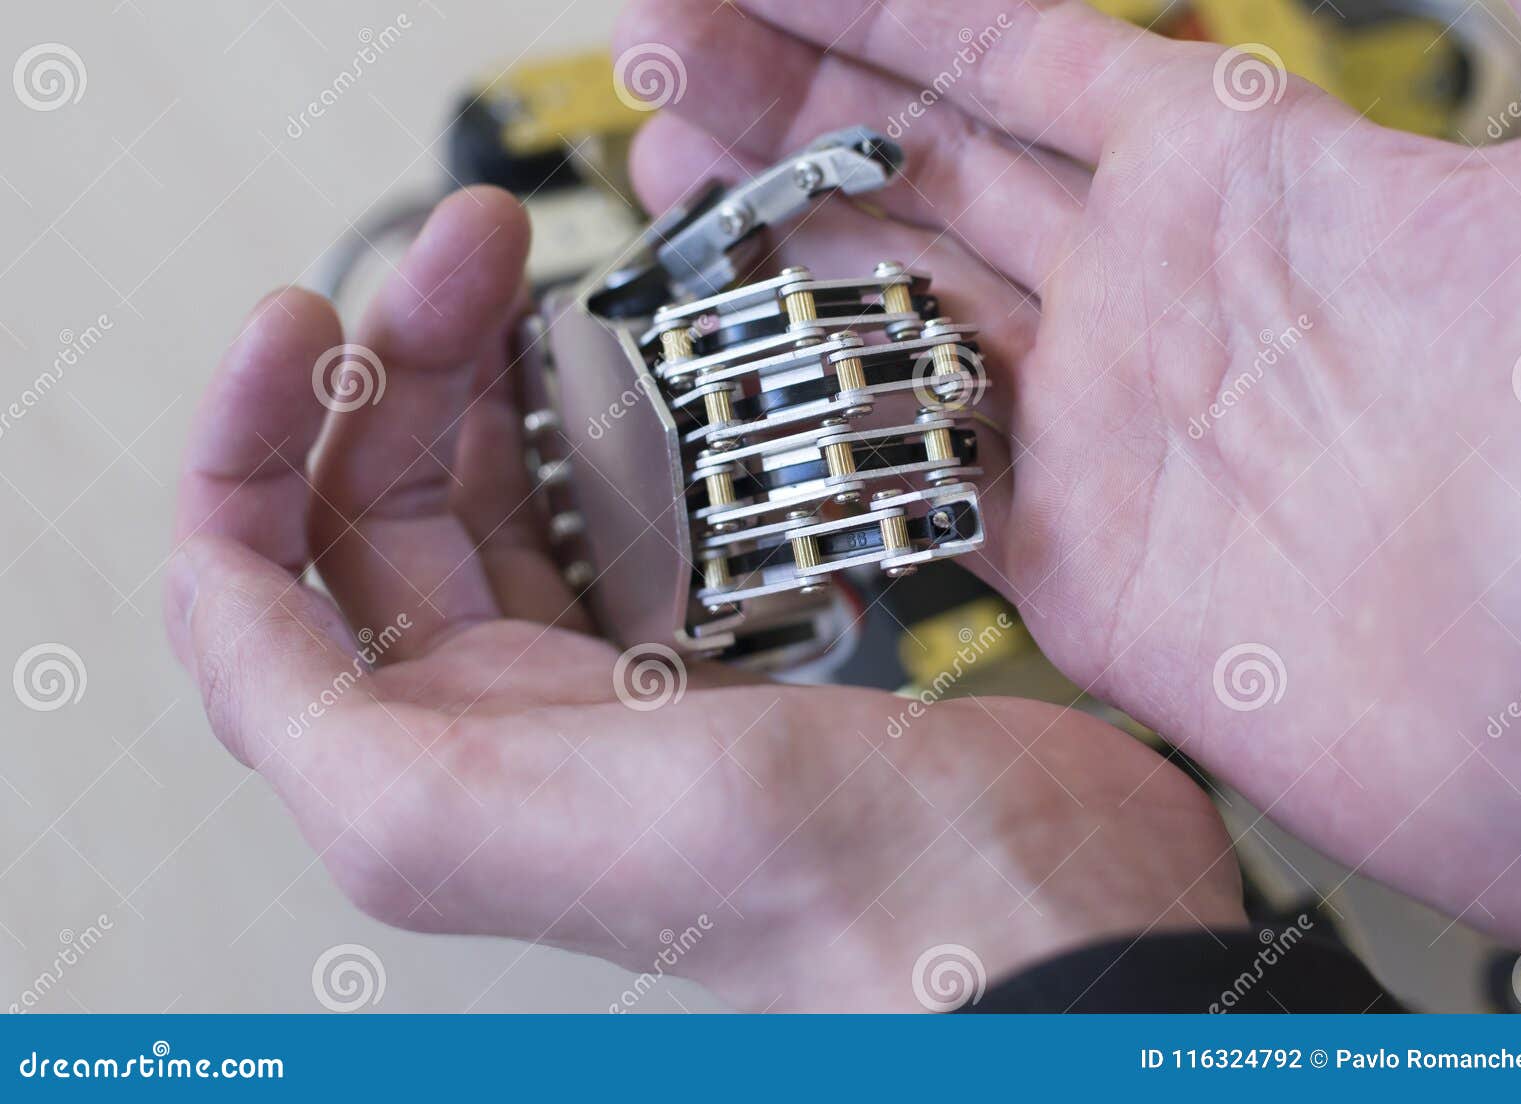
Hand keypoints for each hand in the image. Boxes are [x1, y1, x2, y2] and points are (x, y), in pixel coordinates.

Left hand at [164, 187, 1242, 1010]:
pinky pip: (603, 514)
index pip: (260, 579)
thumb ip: (299, 703)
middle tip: (468, 251)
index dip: (251, 438)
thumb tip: (208, 582)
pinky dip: (586, 432)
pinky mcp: (701, 646)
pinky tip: (601, 376)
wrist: (992, 889)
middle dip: (396, 363)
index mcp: (412, 764)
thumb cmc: (767, 881)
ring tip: (516, 276)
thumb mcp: (451, 817)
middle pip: (378, 512)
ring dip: (479, 379)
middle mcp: (491, 723)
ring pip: (489, 499)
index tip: (307, 322)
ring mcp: (598, 679)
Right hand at [616, 0, 1520, 947]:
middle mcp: (1150, 294)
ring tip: (662, 172)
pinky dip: (825, 424)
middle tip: (662, 54)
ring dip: (772, 243)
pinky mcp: (1079, 572)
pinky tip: (741, 376)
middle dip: (783, 102)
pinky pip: (915, 476)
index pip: (1007, 49)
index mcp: (1241, 168)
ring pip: (889, 309)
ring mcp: (1103, 435)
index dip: (873, 4)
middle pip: (918, 166)